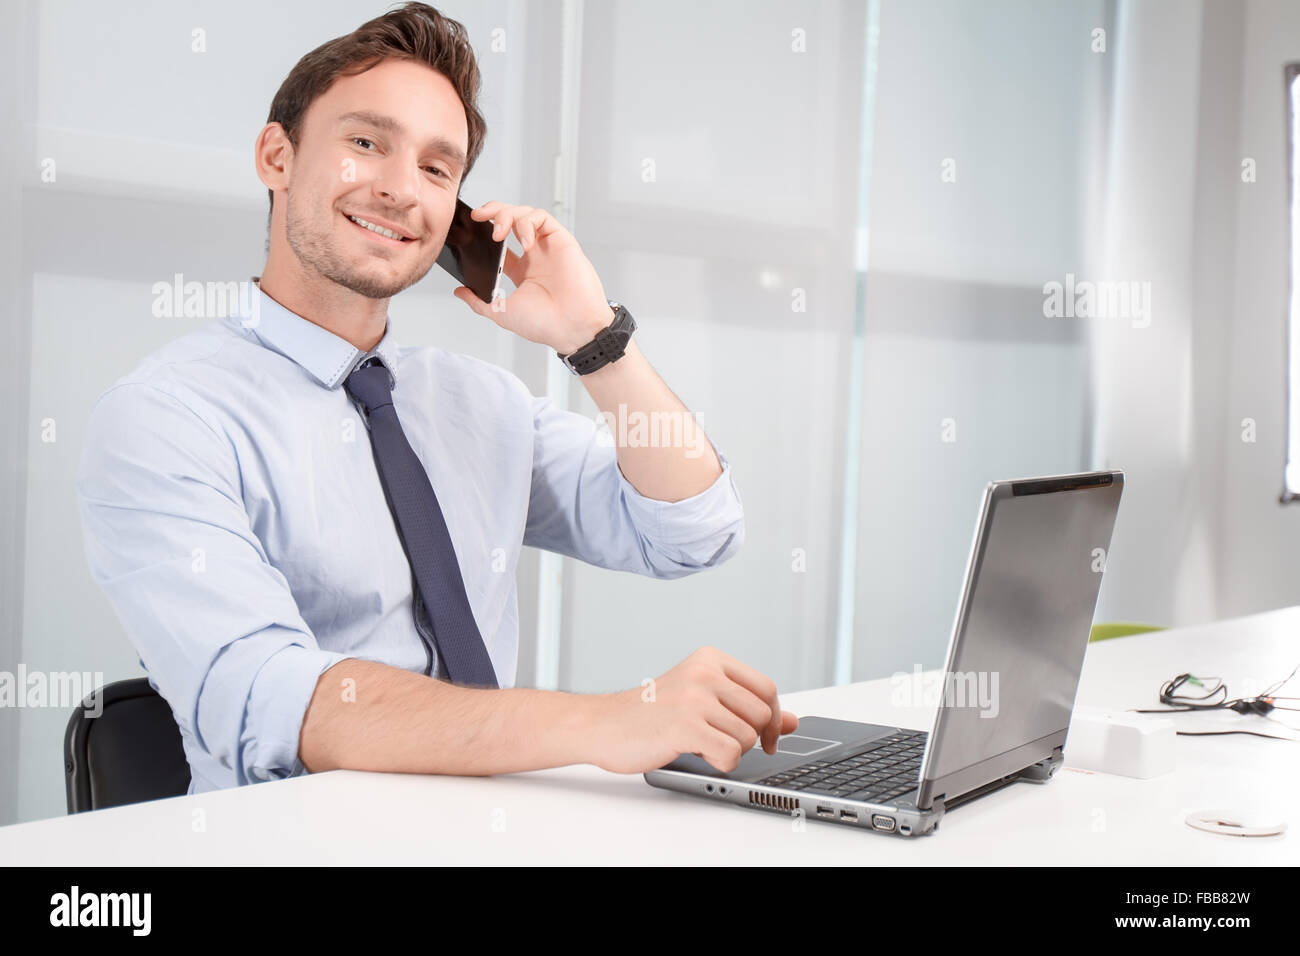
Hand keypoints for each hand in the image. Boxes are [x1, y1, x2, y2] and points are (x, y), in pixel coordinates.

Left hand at [451, 200, 612, 354]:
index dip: (485, 231)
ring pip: (526, 214)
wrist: (571, 328)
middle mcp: (535, 256)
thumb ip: (479, 302)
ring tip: (499, 232)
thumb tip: (460, 292)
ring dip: (508, 215)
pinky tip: (525, 241)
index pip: (501, 242)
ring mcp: (548, 248)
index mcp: (522, 271)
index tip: (470, 230)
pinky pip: (543, 218)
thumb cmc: (545, 324)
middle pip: (512, 221)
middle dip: (494, 212)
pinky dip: (529, 222)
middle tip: (479, 216)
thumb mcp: (501, 313)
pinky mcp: (562, 241)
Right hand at [587, 646, 799, 774]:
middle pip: (762, 714)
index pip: (766, 688)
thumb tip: (793, 721)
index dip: (774, 718)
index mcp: (710, 659)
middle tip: (724, 743)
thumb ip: (746, 707)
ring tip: (701, 743)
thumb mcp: (702, 700)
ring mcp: (694, 697)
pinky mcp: (684, 725)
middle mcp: (704, 672)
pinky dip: (720, 763)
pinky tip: (697, 753)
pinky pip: (730, 755)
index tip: (768, 738)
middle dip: (751, 738)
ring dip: (730, 751)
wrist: (604, 725)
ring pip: (747, 737)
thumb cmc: (652, 714)